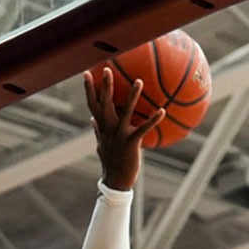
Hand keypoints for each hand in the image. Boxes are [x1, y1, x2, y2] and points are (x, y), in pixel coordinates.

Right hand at [83, 69, 163, 190]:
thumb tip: (91, 119)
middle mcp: (109, 128)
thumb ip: (97, 130)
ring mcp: (120, 135)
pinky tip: (162, 111)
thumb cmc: (110, 162)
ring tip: (139, 81)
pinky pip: (143, 129)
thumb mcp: (101, 145)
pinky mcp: (131, 143)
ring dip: (132, 95)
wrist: (116, 180)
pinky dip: (152, 120)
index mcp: (102, 126)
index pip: (93, 103)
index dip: (89, 89)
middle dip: (106, 85)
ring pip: (126, 111)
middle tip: (107, 68)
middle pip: (105, 103)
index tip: (86, 73)